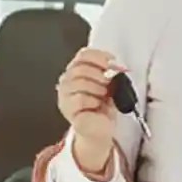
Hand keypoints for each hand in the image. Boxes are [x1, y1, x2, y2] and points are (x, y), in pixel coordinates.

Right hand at [56, 47, 122, 170]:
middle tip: (110, 83)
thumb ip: (111, 72)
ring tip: (103, 97)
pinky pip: (79, 98)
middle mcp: (67, 80)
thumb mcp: (111, 84)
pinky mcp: (66, 109)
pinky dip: (92, 100)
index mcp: (77, 70)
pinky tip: (96, 105)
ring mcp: (64, 94)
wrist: (102, 127)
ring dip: (98, 88)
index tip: (113, 63)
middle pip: (80, 67)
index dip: (100, 57)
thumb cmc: (104, 105)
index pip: (83, 54)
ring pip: (79, 82)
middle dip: (100, 74)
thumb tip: (116, 66)